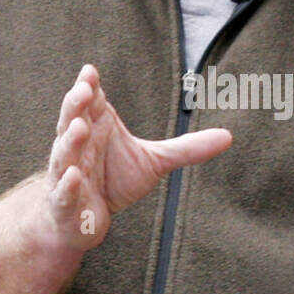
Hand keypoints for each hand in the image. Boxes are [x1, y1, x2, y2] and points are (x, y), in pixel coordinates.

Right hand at [39, 64, 231, 251]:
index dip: (89, 87)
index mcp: (96, 129)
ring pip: (65, 154)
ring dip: (71, 141)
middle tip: (83, 89)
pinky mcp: (65, 204)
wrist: (83, 221)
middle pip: (72, 121)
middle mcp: (78, 147)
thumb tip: (229, 136)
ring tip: (79, 127)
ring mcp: (67, 174)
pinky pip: (64, 192)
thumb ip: (187, 148)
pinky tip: (73, 176)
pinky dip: (67, 185)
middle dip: (75, 105)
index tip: (91, 71)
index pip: (90, 103)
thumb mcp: (154, 162)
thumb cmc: (113, 182)